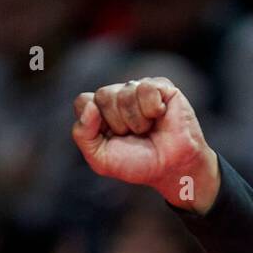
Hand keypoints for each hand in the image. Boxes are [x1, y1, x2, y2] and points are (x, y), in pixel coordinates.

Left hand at [71, 77, 219, 212]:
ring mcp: (138, 89)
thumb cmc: (136, 163)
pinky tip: (160, 116)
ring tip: (147, 129)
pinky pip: (146, 89)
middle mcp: (117, 96)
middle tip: (133, 136)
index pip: (83, 101)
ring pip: (125, 93)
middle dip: (118, 124)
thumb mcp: (100, 159)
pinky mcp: (160, 85)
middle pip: (103, 96)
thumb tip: (90, 106)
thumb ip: (83, 135)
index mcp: (99, 112)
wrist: (170, 167)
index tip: (110, 138)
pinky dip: (152, 110)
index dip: (93, 122)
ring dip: (137, 121)